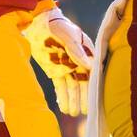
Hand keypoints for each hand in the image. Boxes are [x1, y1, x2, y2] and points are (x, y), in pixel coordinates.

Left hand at [25, 2, 93, 116]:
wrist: (39, 23)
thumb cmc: (57, 26)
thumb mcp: (67, 36)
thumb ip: (77, 51)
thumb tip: (89, 66)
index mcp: (87, 53)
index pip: (93, 72)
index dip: (95, 86)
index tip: (97, 99)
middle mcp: (79, 62)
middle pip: (84, 83)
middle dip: (84, 98)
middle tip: (85, 112)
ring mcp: (67, 68)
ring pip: (72, 87)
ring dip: (73, 100)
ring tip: (73, 113)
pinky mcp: (55, 71)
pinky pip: (61, 86)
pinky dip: (62, 96)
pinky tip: (64, 108)